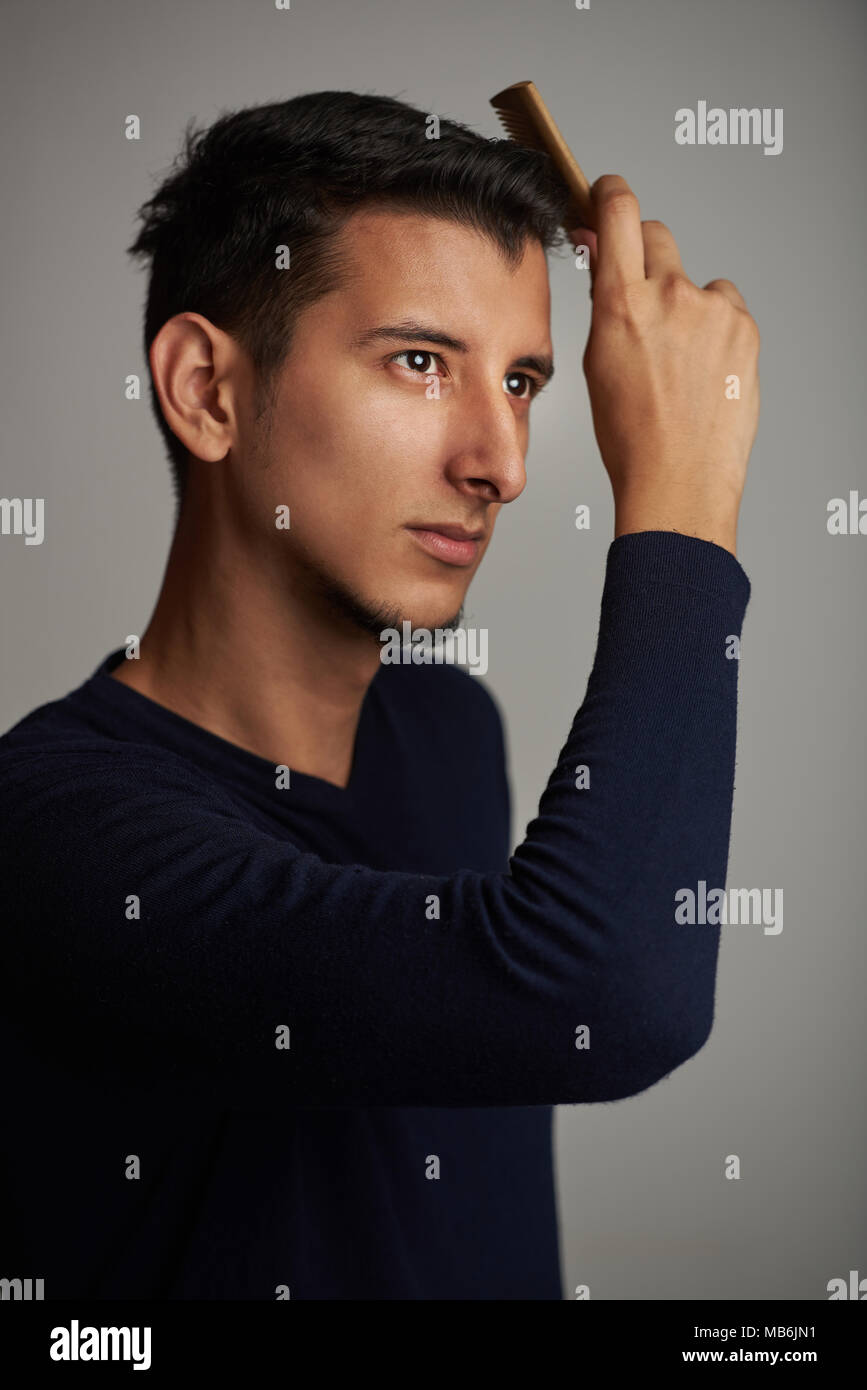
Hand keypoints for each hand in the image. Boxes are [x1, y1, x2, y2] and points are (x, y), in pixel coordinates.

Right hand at [569, 175, 759, 554]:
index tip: (608, 197)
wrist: (679, 477)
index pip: (619, 210)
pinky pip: (725, 310)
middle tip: (643, 298)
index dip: (611, 195)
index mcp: (620, 304)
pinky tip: (703, 372)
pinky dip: (715, 331)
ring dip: (686, 306)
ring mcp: (712, 310)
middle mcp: (669, 295)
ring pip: (695, 282)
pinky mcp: (744, 327)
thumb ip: (604, 302)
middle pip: (658, 236)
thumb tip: (606, 259)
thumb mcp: (598, 363)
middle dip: (646, 257)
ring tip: (679, 362)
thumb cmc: (632, 435)